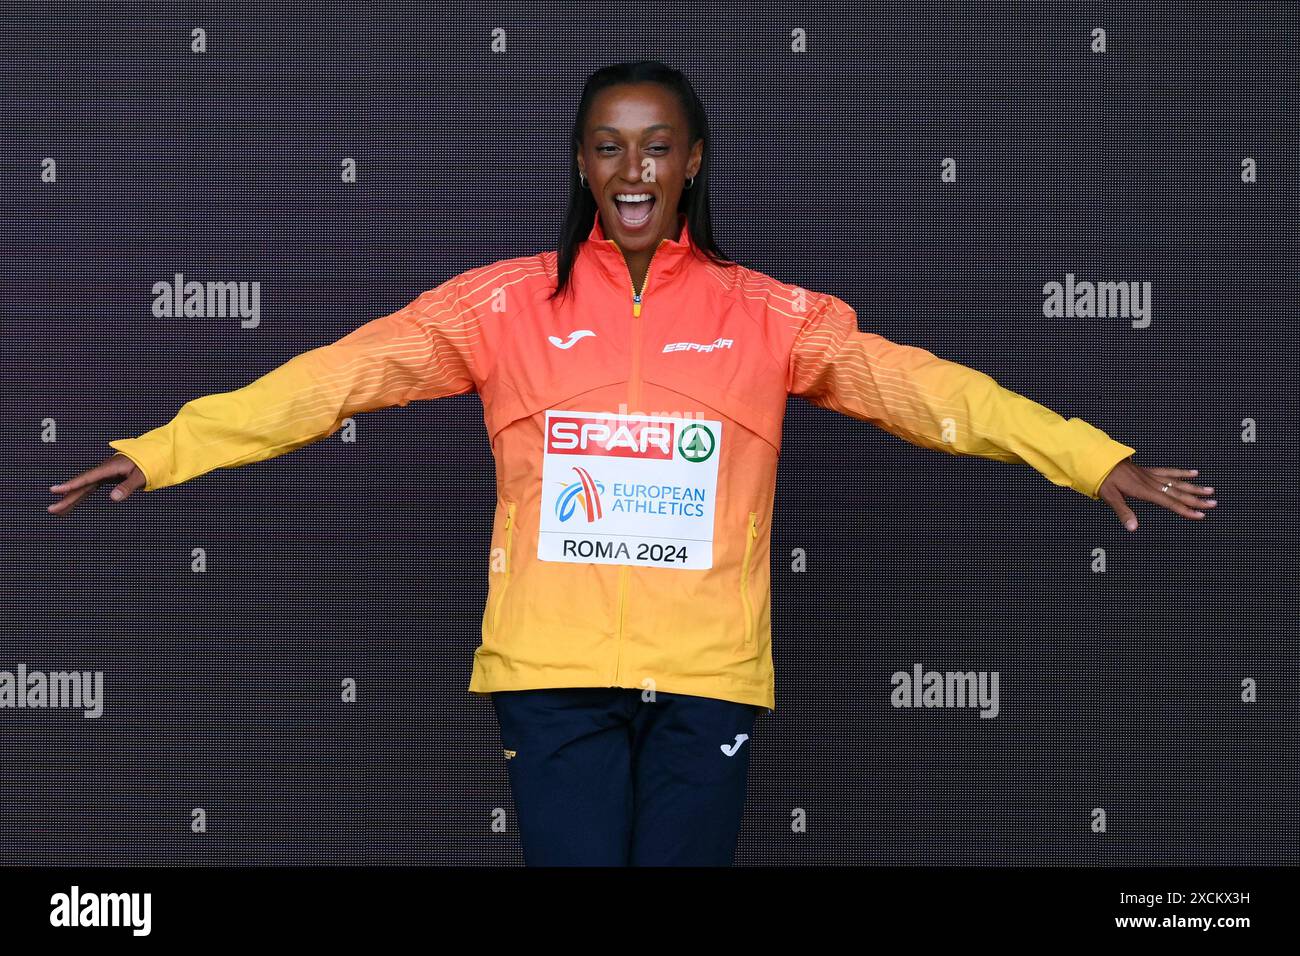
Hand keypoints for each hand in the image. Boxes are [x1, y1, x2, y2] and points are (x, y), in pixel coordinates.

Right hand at [48, 454, 144, 515]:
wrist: (149, 454)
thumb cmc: (146, 464)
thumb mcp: (140, 476)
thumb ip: (127, 486)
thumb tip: (113, 498)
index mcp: (108, 468)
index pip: (86, 479)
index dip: (70, 485)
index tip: (55, 490)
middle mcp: (101, 472)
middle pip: (81, 486)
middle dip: (66, 498)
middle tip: (51, 510)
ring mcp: (102, 475)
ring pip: (82, 489)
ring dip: (70, 500)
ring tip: (56, 512)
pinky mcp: (104, 479)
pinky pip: (89, 489)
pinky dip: (80, 497)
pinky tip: (70, 504)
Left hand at [1098, 460, 1214, 531]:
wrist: (1100, 461)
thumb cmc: (1105, 480)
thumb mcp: (1111, 498)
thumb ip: (1124, 512)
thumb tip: (1133, 528)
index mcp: (1145, 491)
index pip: (1169, 502)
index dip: (1185, 510)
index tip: (1200, 515)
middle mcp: (1152, 483)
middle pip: (1178, 493)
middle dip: (1197, 500)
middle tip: (1214, 504)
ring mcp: (1152, 476)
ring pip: (1177, 482)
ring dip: (1194, 487)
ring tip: (1210, 490)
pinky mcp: (1149, 471)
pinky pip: (1169, 472)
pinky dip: (1182, 473)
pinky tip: (1194, 472)